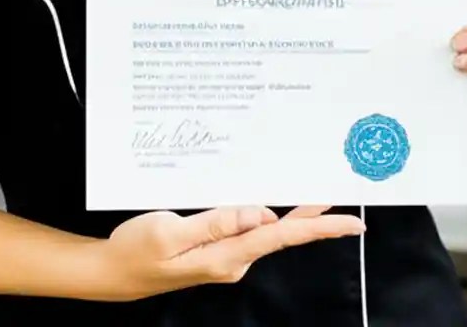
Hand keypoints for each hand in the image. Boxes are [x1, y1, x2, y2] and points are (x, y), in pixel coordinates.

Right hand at [96, 205, 363, 299]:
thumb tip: (260, 214)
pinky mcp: (217, 249)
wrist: (114, 272)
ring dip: (294, 214)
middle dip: (317, 217)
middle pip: (284, 234)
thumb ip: (216, 222)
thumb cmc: (137, 250)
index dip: (319, 227)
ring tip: (320, 193)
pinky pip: (250, 230)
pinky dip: (268, 216)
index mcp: (226, 255)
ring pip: (269, 231)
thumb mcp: (170, 232)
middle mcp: (234, 259)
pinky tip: (274, 203)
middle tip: (347, 198)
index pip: (282, 237)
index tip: (352, 222)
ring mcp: (227, 256)